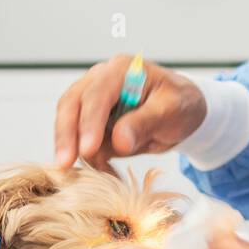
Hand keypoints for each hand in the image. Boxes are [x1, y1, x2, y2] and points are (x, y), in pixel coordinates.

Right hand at [54, 54, 206, 172]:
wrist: (182, 113)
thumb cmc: (181, 104)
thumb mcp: (172, 111)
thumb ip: (146, 123)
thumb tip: (119, 142)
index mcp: (122, 70)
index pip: (97, 94)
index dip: (90, 121)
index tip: (88, 149)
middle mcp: (100, 80)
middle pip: (71, 104)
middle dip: (67, 136)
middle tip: (65, 164)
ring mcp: (92, 100)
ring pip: (69, 122)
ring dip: (74, 150)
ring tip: (89, 177)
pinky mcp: (91, 121)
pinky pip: (80, 140)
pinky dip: (89, 159)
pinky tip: (103, 175)